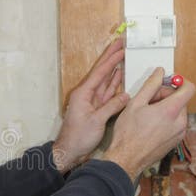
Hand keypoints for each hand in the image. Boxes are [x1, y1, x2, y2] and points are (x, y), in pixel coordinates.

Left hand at [52, 39, 128, 171]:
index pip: (100, 72)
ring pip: (105, 81)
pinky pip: (108, 93)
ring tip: (122, 56)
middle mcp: (87, 94)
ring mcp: (92, 101)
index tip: (120, 47)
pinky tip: (119, 75)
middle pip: (102, 72)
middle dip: (111, 58)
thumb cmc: (78, 137)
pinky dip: (114, 84)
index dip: (111, 59)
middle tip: (121, 44)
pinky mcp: (96, 108)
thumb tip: (126, 96)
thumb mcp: (97, 121)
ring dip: (114, 69)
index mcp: (84, 93)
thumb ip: (112, 107)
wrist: (70, 151)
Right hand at [102, 68, 195, 180]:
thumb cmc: (128, 134)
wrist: (127, 158)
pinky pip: (176, 123)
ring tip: (147, 113)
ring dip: (166, 108)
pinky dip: (166, 119)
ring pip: (178, 112)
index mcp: (171, 111)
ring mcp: (179, 133)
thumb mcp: (135, 103)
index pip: (189, 88)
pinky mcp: (176, 141)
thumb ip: (151, 85)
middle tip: (149, 99)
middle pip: (181, 100)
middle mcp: (179, 122)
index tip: (169, 81)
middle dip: (166, 96)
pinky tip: (150, 124)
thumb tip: (159, 73)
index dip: (180, 81)